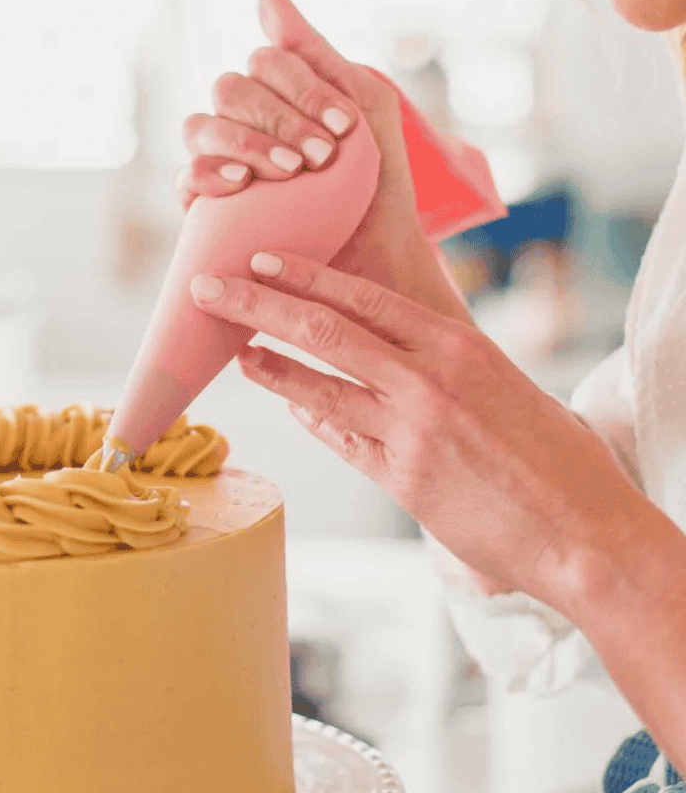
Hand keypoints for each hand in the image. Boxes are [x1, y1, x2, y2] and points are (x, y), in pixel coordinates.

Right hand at [179, 0, 466, 322]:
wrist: (378, 258)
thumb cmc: (378, 184)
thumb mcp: (364, 108)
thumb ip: (316, 52)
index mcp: (278, 92)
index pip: (266, 61)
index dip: (302, 87)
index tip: (344, 126)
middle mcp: (243, 121)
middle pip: (230, 89)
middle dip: (278, 119)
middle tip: (320, 158)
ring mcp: (221, 163)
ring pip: (200, 128)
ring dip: (246, 144)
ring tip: (289, 174)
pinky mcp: (207, 209)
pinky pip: (184, 179)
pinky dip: (209, 175)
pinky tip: (241, 186)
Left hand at [189, 250, 649, 619]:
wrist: (582, 533)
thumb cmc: (556, 456)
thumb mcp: (505, 383)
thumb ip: (450, 361)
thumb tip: (404, 345)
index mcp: (458, 347)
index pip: (365, 298)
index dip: (306, 276)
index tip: (264, 259)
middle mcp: (427, 383)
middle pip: (324, 332)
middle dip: (258, 305)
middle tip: (210, 289)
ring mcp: (410, 434)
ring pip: (319, 387)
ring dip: (270, 367)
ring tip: (235, 350)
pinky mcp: (401, 482)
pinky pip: (341, 441)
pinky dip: (312, 419)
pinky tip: (290, 405)